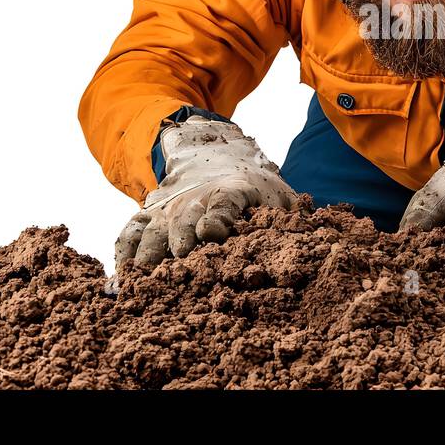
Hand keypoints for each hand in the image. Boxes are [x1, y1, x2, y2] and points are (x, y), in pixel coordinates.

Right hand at [114, 116, 297, 272]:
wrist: (217, 155)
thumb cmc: (257, 190)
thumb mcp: (282, 198)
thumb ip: (295, 218)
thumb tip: (323, 240)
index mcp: (232, 191)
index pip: (223, 203)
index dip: (217, 218)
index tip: (210, 234)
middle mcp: (194, 199)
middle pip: (181, 222)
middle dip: (178, 249)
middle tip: (176, 276)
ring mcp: (167, 209)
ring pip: (151, 233)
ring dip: (146, 260)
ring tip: (141, 289)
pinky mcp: (147, 216)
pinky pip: (128, 235)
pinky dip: (122, 258)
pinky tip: (121, 286)